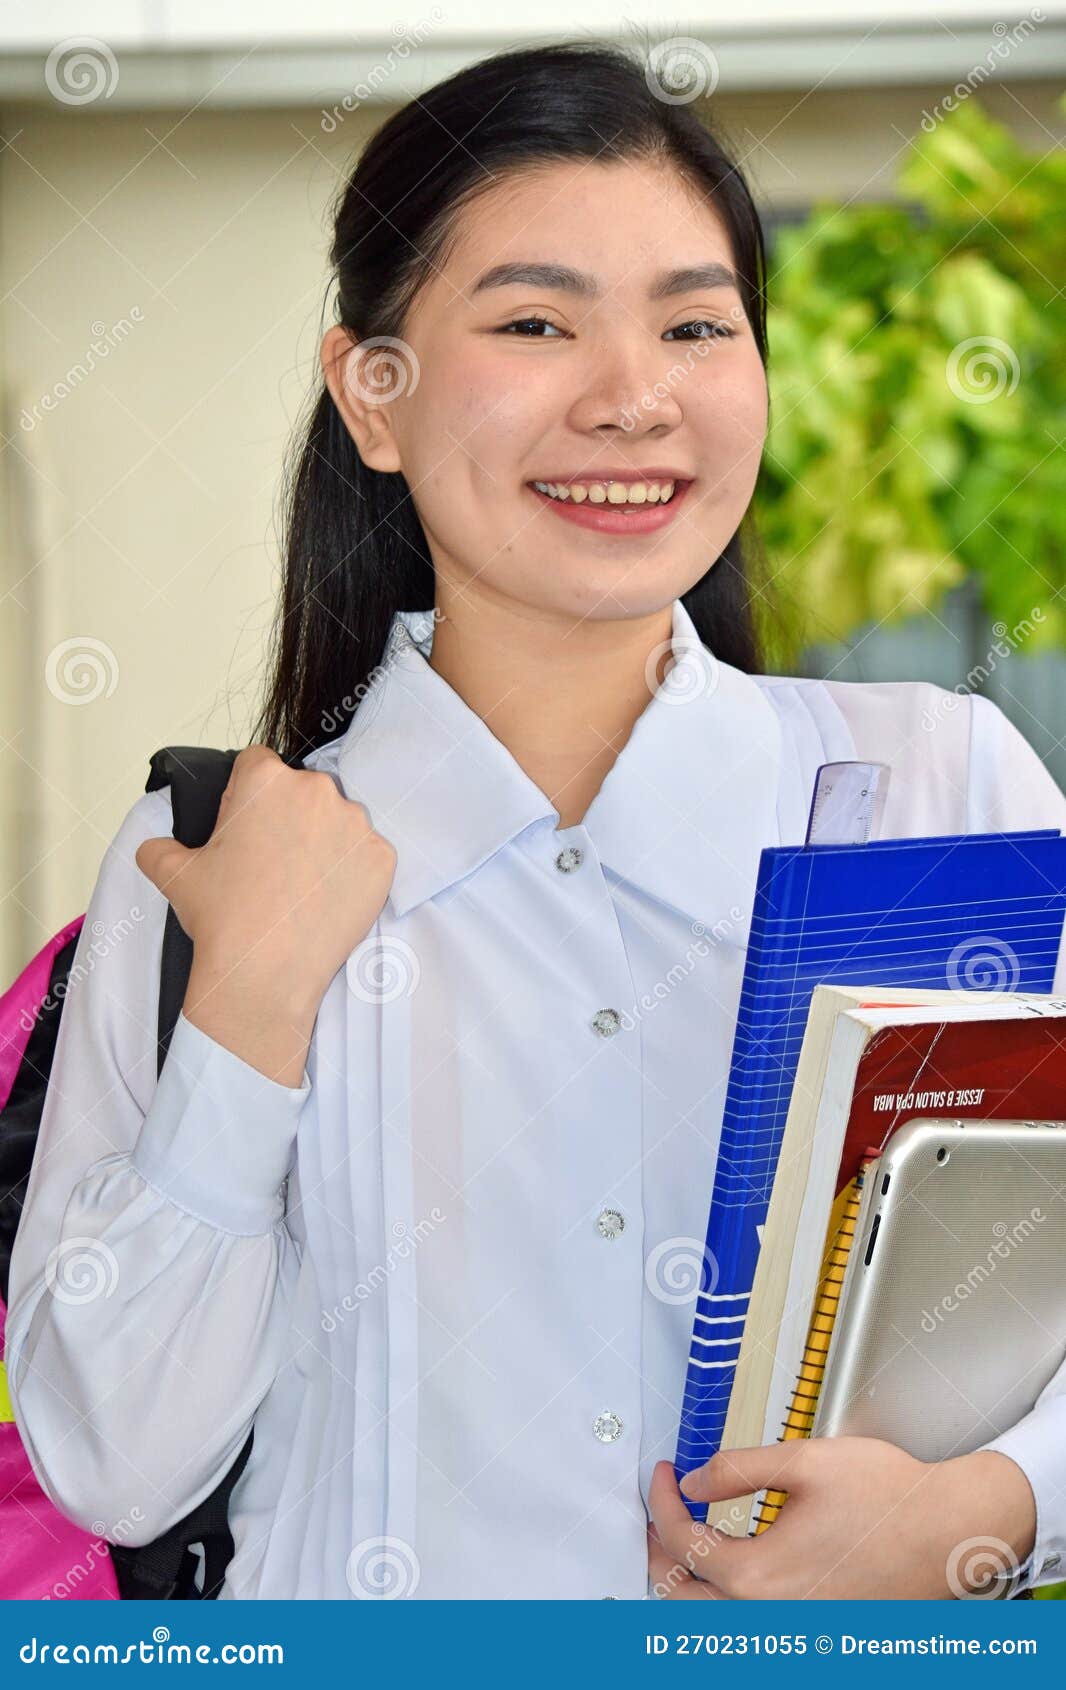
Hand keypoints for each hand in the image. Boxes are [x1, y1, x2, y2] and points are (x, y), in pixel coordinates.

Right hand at [136, 744, 396, 1083]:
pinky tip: (328, 898)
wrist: (265, 974)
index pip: (258, 764)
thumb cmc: (222, 918)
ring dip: (324, 843)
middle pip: (303, 791)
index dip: (248, 796)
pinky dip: (352, 872)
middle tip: (272, 863)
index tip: (247, 828)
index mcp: (265, 780)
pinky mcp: (382, 858)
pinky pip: (366, 855)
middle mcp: (316, 790)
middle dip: (289, 818)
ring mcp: (356, 823)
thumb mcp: (172, 873)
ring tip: (301, 886)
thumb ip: (160, 846)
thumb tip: (155, 847)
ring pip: (338, 821)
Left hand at [647, 1438, 1036, 1599]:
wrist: (949, 1534)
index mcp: (759, 1578)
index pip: (681, 1546)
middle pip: (680, 1600)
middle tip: (658, 1511)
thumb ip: (737, 1470)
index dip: (662, 1502)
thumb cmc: (890, 1500)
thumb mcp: (803, 1462)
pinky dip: (722, 1599)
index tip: (665, 1474)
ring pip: (710, 1622)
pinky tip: (729, 1565)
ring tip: (682, 1537)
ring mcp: (792, 1633)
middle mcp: (770, 1619)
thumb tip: (692, 1483)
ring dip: (685, 1582)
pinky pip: (747, 1625)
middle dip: (657, 1552)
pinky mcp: (812, 1633)